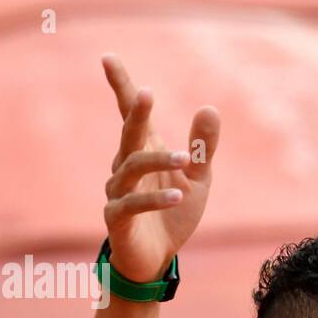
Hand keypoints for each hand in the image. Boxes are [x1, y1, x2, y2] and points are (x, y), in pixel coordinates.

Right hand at [100, 54, 220, 282]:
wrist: (156, 259)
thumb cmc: (174, 215)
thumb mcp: (198, 179)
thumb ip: (203, 147)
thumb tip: (209, 107)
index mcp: (144, 152)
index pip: (130, 115)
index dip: (121, 87)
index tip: (108, 57)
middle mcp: (126, 167)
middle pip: (129, 134)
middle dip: (137, 113)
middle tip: (147, 94)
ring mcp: (119, 192)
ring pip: (133, 168)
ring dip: (159, 160)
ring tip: (185, 158)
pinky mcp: (117, 218)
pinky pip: (134, 204)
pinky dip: (156, 199)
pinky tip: (177, 195)